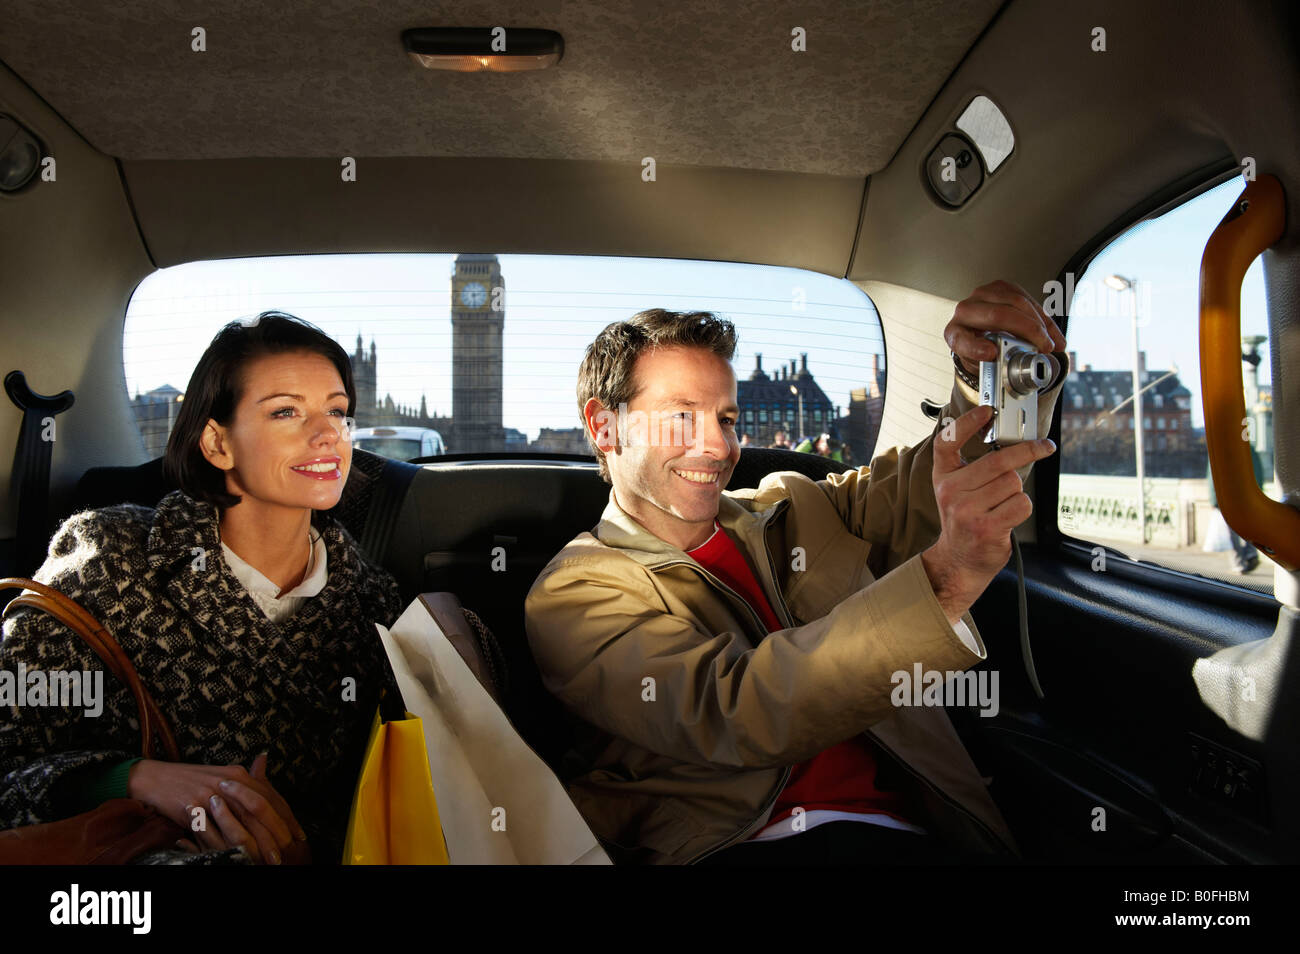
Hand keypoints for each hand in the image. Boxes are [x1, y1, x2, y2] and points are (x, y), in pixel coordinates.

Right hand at [127, 753, 309, 863]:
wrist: (154, 778)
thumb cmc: (189, 780)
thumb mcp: (221, 778)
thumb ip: (245, 785)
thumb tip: (268, 791)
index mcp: (238, 774)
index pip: (270, 797)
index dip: (285, 816)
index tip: (298, 833)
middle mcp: (227, 782)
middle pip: (260, 810)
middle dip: (276, 832)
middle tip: (289, 850)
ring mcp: (210, 795)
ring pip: (241, 823)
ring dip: (257, 843)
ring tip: (269, 858)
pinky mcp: (192, 808)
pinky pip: (214, 831)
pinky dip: (227, 846)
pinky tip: (237, 855)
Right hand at [921, 404, 1056, 623]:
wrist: (958, 561)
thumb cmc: (964, 521)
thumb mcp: (956, 491)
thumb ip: (972, 467)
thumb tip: (1011, 443)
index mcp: (943, 478)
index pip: (947, 442)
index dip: (967, 423)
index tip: (987, 410)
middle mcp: (951, 492)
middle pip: (998, 461)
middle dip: (1027, 451)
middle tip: (1044, 447)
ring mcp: (967, 511)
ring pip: (1013, 483)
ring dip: (1017, 491)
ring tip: (1003, 503)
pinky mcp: (987, 527)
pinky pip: (1021, 503)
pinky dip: (1022, 507)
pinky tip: (1008, 515)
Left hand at [945, 279, 1066, 377]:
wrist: (981, 332)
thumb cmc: (981, 349)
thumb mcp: (981, 363)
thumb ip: (993, 366)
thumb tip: (1013, 366)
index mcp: (954, 333)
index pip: (961, 340)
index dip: (976, 348)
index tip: (992, 354)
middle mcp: (965, 311)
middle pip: (997, 316)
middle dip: (1027, 331)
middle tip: (1044, 347)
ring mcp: (982, 295)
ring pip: (1017, 302)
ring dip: (1040, 324)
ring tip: (1052, 343)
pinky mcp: (1001, 287)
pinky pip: (1027, 298)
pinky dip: (1043, 317)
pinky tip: (1051, 332)